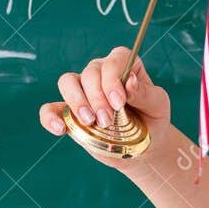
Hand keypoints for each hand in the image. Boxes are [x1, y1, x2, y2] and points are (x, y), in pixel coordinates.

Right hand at [39, 46, 170, 168]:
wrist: (143, 146)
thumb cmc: (152, 119)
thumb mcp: (158, 105)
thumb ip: (144, 93)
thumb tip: (129, 80)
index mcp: (124, 65)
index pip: (113, 61)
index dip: (112, 79)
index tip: (119, 102)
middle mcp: (100, 74)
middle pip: (90, 73)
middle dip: (97, 97)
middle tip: (107, 120)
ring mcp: (82, 93)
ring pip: (67, 82)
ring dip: (76, 101)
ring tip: (90, 122)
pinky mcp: (69, 114)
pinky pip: (50, 109)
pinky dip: (50, 117)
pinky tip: (60, 129)